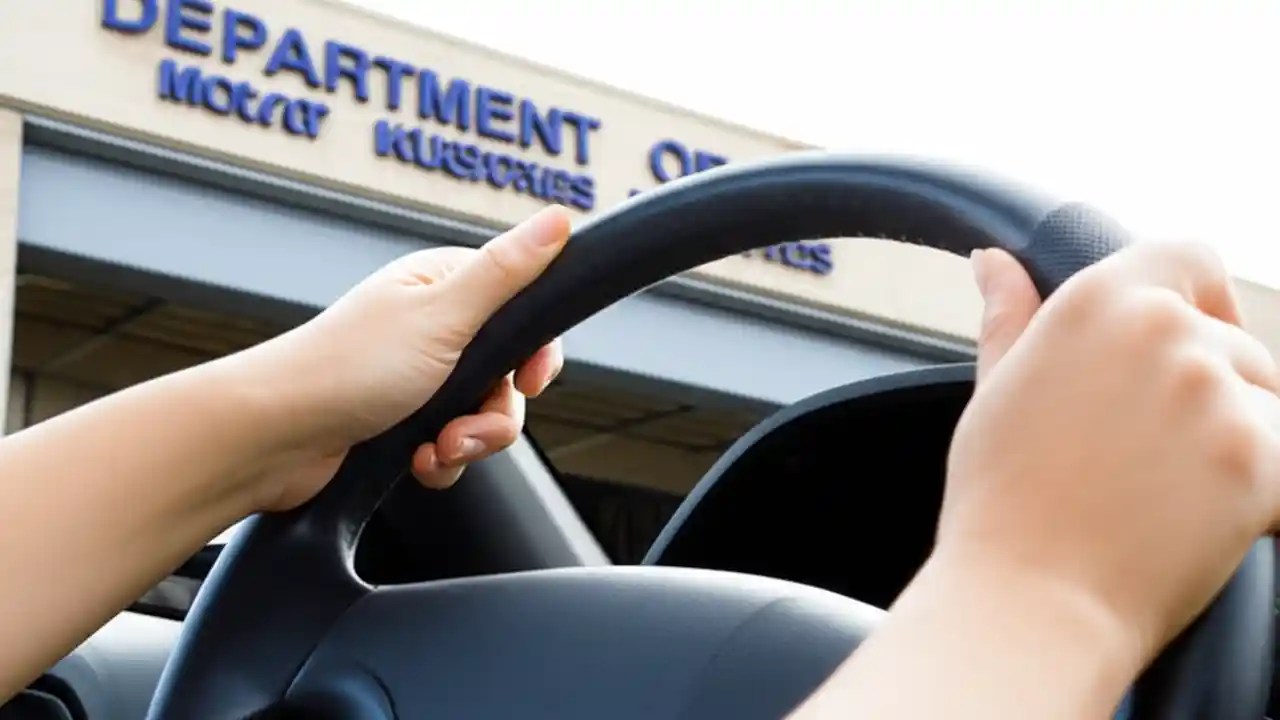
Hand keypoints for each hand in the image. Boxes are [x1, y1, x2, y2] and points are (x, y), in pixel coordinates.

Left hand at [244, 206, 570, 509]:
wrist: (273, 438)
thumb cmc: (345, 367)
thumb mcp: (442, 315)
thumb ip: (507, 272)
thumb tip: (558, 218)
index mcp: (442, 287)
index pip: (522, 308)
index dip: (535, 351)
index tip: (530, 377)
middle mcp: (433, 328)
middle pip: (508, 373)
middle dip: (496, 412)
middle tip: (469, 425)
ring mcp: (417, 377)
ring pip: (483, 415)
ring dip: (468, 441)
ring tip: (437, 449)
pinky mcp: (402, 422)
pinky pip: (452, 446)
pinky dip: (442, 461)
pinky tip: (417, 461)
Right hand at [941, 242, 1279, 669]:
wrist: (1031, 601)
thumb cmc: (1002, 503)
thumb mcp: (995, 394)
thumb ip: (1011, 318)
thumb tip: (997, 265)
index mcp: (1095, 302)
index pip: (1188, 257)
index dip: (1199, 297)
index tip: (1189, 340)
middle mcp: (1163, 330)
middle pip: (1234, 342)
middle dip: (1214, 393)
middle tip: (1153, 459)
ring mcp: (1216, 392)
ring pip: (1267, 401)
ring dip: (1240, 442)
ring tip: (1168, 497)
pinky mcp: (1262, 456)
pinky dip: (1263, 494)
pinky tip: (1201, 522)